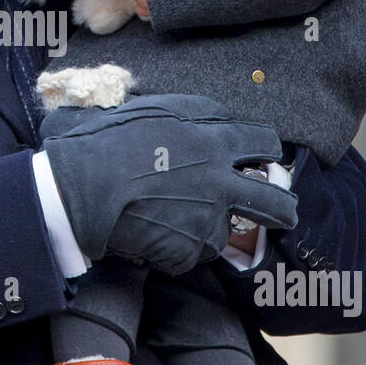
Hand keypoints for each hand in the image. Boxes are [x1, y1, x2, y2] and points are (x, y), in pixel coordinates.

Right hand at [39, 94, 296, 273]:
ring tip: (170, 218)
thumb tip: (224, 120)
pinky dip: (176, 249)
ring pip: (224, 232)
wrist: (80, 189)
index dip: (266, 150)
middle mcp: (219, 183)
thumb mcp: (156, 110)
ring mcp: (205, 221)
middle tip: (285, 212)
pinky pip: (191, 255)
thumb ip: (196, 115)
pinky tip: (152, 233)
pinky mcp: (186, 252)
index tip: (265, 157)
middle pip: (273, 201)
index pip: (262, 142)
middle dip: (283, 208)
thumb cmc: (109, 142)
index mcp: (212, 142)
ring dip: (206, 229)